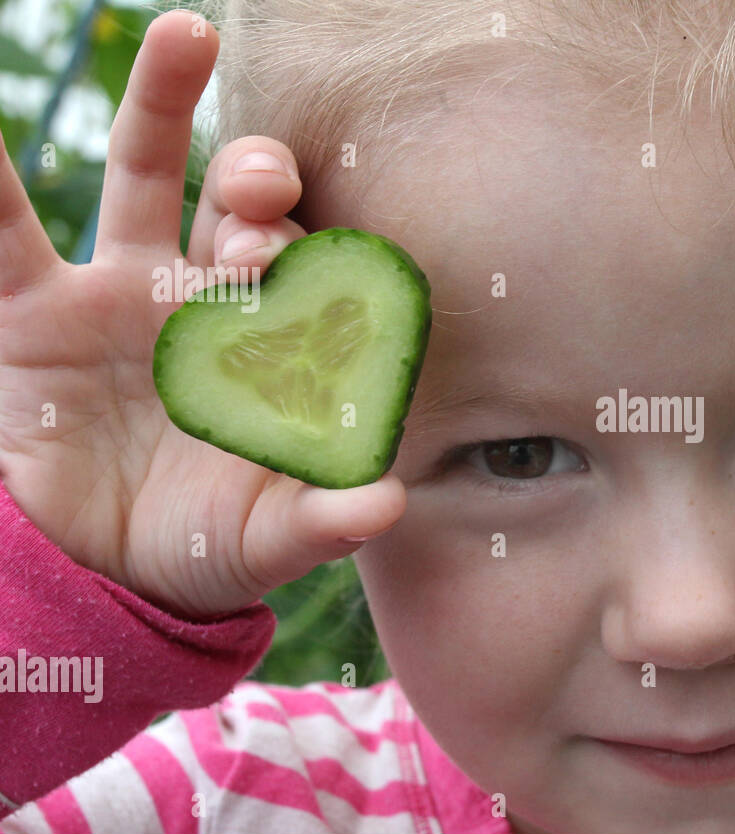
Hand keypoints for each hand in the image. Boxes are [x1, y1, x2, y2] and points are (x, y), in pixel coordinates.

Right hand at [0, 10, 404, 620]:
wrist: (106, 571)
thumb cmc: (211, 544)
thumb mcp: (267, 539)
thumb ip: (324, 521)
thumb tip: (388, 501)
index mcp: (273, 342)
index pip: (309, 272)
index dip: (319, 254)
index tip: (318, 263)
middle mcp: (205, 298)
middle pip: (239, 203)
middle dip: (260, 177)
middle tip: (265, 185)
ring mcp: (122, 291)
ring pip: (143, 176)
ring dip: (164, 105)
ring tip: (190, 37)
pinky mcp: (37, 312)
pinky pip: (4, 236)